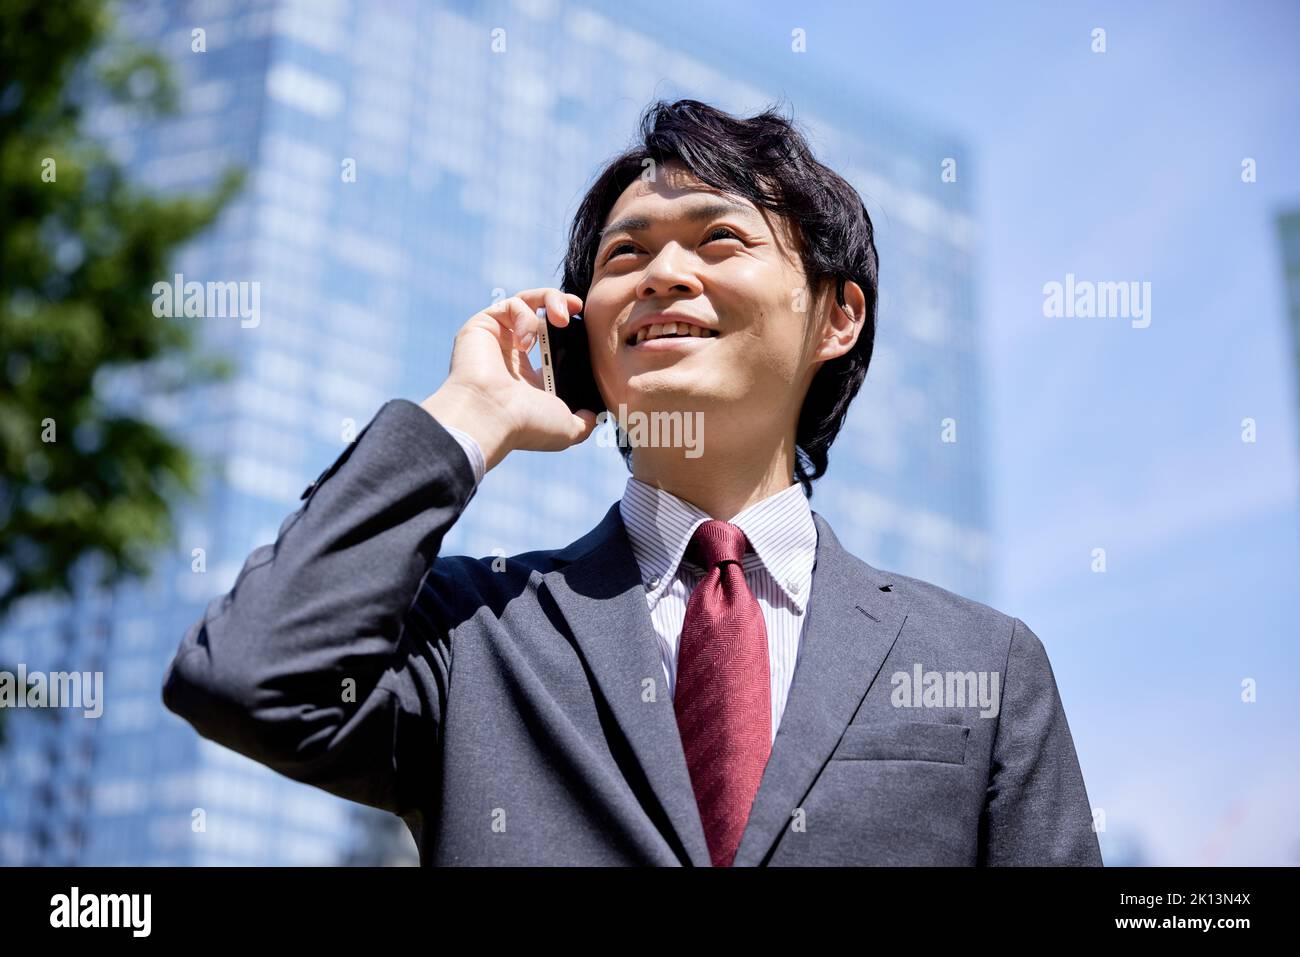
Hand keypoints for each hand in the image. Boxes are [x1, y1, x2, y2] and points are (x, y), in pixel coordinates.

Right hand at [420, 288, 599, 471]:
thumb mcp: (567, 428)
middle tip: (577, 309)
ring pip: (526, 301)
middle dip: (562, 304)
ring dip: (549, 300)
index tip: (587, 326)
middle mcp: (511, 355)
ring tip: (562, 317)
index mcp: (528, 376)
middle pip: (540, 313)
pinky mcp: (482, 325)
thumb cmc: (526, 424)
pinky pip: (510, 304)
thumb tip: (594, 417)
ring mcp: (496, 338)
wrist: (493, 417)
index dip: (571, 330)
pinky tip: (526, 342)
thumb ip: (584, 421)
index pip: (552, 342)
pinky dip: (525, 316)